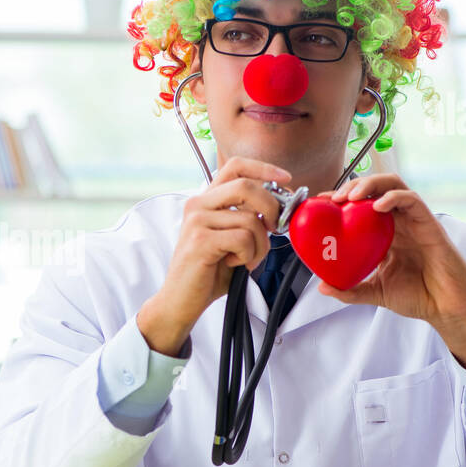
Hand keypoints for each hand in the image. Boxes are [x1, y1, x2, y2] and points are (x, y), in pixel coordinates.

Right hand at [138, 155, 289, 354]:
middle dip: (272, 207)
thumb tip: (281, 206)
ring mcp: (197, 221)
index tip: (284, 179)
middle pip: (247, 186)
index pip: (235, 166)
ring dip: (260, 245)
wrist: (180, 300)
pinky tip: (236, 265)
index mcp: (206, 200)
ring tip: (247, 259)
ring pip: (251, 219)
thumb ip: (249, 218)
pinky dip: (249, 256)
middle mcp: (198, 204)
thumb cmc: (209, 272)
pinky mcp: (200, 240)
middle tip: (275, 229)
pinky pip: (243, 239)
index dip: (264, 168)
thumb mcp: (232, 238)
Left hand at [311, 173, 465, 366]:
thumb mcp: (375, 292)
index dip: (340, 199)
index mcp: (385, 234)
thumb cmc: (417, 297)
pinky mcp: (430, 224)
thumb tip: (322, 286)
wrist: (446, 309)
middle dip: (353, 186)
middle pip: (376, 188)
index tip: (320, 203)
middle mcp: (398, 223)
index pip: (361, 206)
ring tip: (352, 196)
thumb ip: (349, 290)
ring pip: (394, 186)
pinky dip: (394, 197)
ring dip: (370, 185)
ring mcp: (414, 221)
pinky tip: (377, 206)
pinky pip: (413, 201)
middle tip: (334, 198)